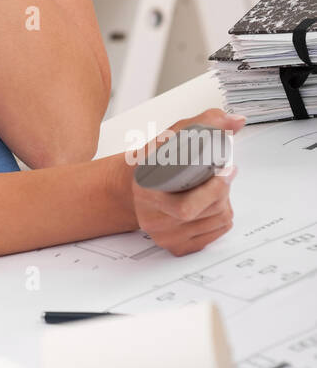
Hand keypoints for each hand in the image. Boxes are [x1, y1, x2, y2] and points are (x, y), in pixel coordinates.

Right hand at [128, 107, 244, 256]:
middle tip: (223, 175)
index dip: (214, 189)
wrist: (133, 187)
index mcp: (146, 191)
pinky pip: (217, 233)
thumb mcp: (173, 136)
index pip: (186, 206)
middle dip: (223, 191)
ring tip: (213, 188)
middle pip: (207, 213)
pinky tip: (210, 204)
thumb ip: (204, 124)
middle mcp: (152, 218)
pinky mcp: (176, 246)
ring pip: (217, 222)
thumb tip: (234, 121)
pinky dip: (221, 217)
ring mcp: (164, 235)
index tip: (227, 170)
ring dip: (224, 202)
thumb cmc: (154, 162)